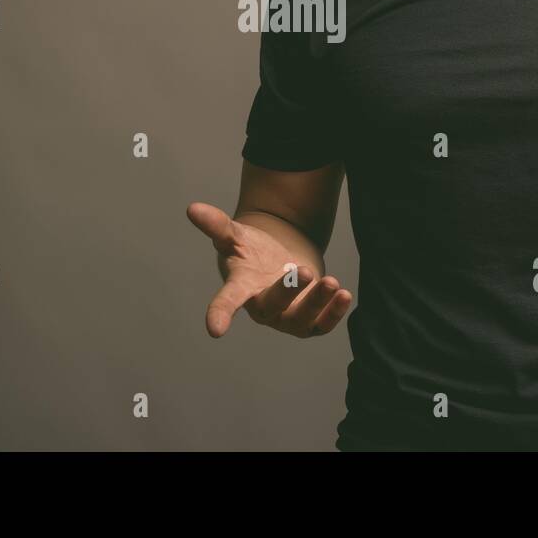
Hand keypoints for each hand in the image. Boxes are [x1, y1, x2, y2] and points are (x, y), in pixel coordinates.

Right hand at [186, 202, 352, 339]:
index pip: (227, 301)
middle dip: (288, 291)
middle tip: (302, 271)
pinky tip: (345, 295)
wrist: (278, 260)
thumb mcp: (234, 235)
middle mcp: (262, 307)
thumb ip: (216, 224)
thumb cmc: (251, 251)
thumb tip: (192, 208)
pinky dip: (334, 314)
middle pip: (272, 306)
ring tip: (333, 282)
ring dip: (317, 302)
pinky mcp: (310, 321)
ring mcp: (286, 317)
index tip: (214, 329)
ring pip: (300, 320)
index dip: (220, 313)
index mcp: (241, 287)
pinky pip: (322, 324)